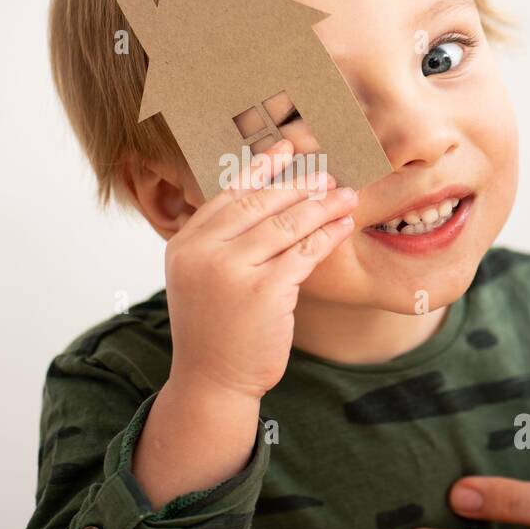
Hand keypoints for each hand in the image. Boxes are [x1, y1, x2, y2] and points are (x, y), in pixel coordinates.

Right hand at [164, 138, 356, 401]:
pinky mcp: (264, 292)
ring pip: (285, 225)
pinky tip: (343, 226)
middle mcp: (203, 253)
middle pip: (259, 204)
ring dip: (320, 206)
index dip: (260, 168)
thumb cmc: (214, 329)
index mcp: (185, 244)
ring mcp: (232, 272)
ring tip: (343, 194)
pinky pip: (304, 254)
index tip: (285, 147)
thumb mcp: (202, 277)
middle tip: (325, 172)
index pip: (228, 194)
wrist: (212, 381)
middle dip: (297, 185)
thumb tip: (262, 195)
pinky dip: (327, 236)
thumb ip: (221, 240)